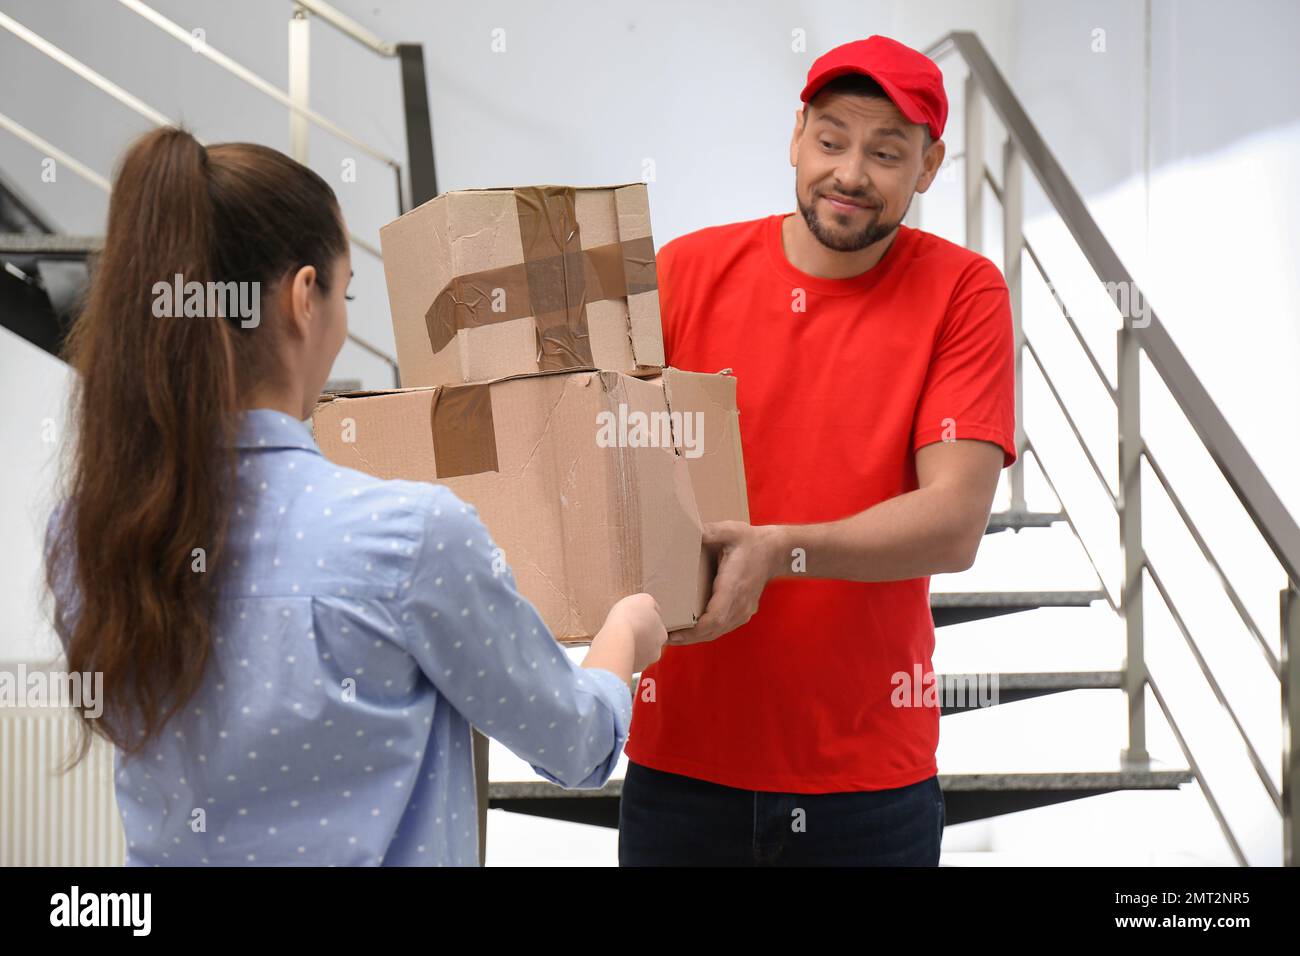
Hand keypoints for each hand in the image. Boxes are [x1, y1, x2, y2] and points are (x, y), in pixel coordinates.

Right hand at [606, 593, 668, 672]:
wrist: (616, 637)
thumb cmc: (630, 617)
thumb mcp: (644, 600)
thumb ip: (651, 605)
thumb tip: (652, 609)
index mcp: (662, 634)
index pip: (656, 629)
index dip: (645, 623)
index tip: (635, 619)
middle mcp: (656, 651)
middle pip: (648, 644)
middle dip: (640, 638)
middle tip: (627, 630)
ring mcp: (643, 662)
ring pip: (637, 654)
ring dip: (630, 648)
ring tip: (618, 639)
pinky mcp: (630, 670)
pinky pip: (625, 662)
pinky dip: (621, 657)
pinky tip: (613, 649)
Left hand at [667, 521, 783, 646]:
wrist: (775, 552)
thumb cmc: (750, 541)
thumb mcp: (731, 530)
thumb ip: (710, 531)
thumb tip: (688, 532)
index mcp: (733, 585)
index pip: (716, 617)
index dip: (695, 629)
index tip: (675, 632)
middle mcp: (739, 603)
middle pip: (713, 630)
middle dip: (688, 637)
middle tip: (664, 637)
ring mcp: (743, 610)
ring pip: (718, 632)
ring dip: (695, 638)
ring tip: (672, 637)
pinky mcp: (743, 612)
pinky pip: (723, 628)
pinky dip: (706, 633)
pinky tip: (689, 632)